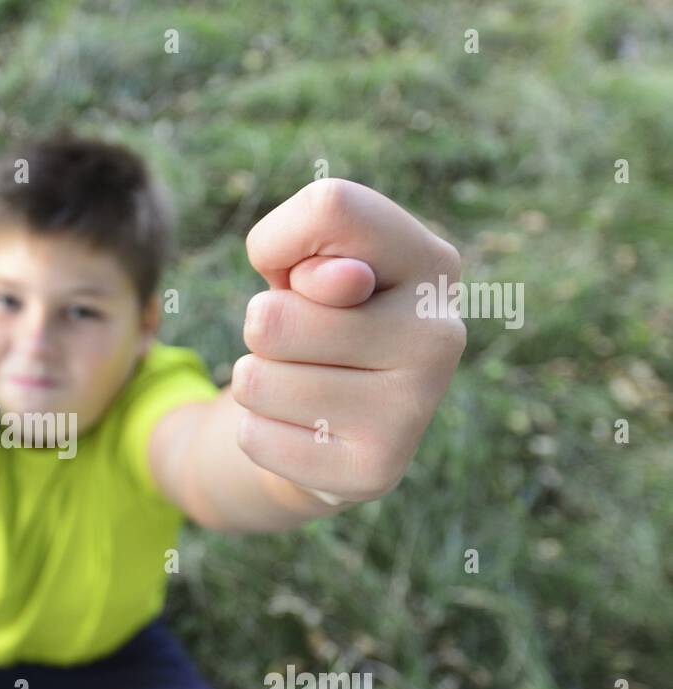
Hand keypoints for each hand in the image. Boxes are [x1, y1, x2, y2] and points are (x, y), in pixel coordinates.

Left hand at [233, 178, 465, 504]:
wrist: (333, 428)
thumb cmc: (314, 322)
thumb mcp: (300, 268)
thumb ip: (306, 243)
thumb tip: (339, 282)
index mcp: (432, 263)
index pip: (330, 208)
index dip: (281, 242)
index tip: (299, 274)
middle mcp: (442, 333)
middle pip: (272, 317)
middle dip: (259, 329)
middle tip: (300, 345)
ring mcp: (416, 408)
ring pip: (257, 381)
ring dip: (255, 382)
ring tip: (300, 385)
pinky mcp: (377, 471)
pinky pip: (256, 437)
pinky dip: (258, 431)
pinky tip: (304, 430)